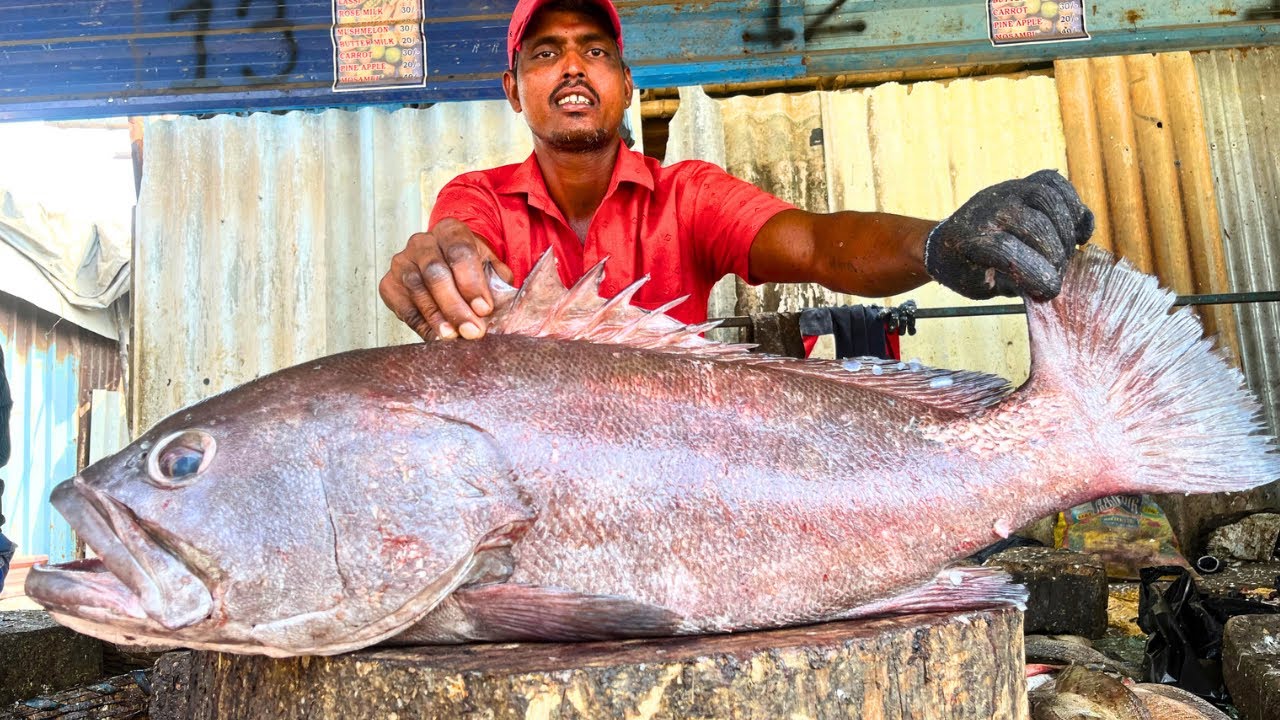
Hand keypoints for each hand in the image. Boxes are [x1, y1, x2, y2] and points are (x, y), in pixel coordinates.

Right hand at [378, 218, 512, 339]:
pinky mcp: (388, 284)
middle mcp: (421, 242)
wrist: (446, 267)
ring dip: (437, 317)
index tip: (484, 309)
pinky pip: (403, 307)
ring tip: (453, 337)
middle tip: (472, 331)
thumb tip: (501, 305)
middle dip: (455, 306)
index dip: (472, 283)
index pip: (460, 253)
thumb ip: (497, 281)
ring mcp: (402, 262)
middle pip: (435, 273)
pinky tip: (436, 337)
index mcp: (450, 231)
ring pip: (417, 290)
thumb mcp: (490, 267)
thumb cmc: (471, 269)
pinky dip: (421, 325)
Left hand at [924, 169, 1094, 300]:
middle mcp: (987, 210)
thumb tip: (1047, 286)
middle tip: (1058, 272)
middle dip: (1055, 255)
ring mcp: (1006, 191)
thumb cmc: (969, 270)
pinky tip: (1078, 232)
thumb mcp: (982, 286)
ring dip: (1067, 231)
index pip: (1006, 251)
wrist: (949, 242)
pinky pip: (1056, 183)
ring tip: (1067, 253)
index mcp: (969, 239)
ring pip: (1047, 199)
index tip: (1050, 291)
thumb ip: (1012, 284)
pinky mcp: (1023, 183)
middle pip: (1034, 225)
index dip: (1036, 274)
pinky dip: (1074, 207)